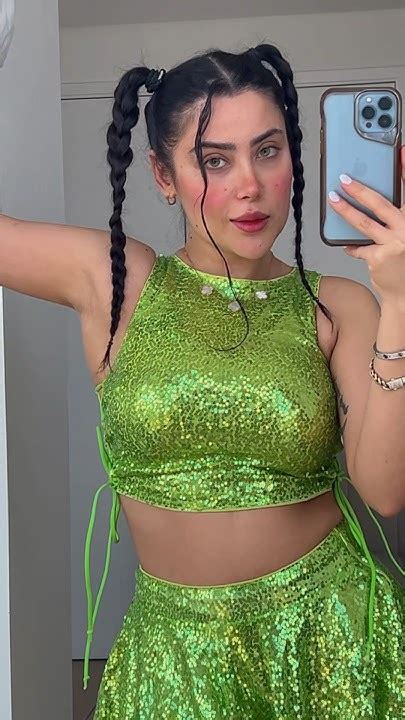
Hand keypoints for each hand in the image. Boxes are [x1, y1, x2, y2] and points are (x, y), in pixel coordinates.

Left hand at [327, 145, 404, 305]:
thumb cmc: (403, 262)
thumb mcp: (404, 234)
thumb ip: (395, 219)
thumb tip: (371, 201)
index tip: (400, 151)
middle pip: (381, 204)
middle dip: (360, 189)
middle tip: (344, 179)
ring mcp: (395, 243)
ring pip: (364, 223)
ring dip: (345, 210)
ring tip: (333, 200)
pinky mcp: (380, 257)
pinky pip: (359, 247)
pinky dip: (351, 246)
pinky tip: (347, 246)